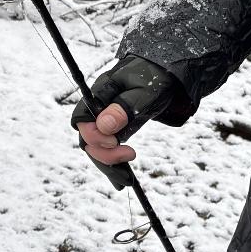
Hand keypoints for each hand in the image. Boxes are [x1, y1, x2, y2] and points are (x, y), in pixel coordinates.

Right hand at [70, 55, 187, 191]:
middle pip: (88, 138)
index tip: (115, 142)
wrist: (168, 71)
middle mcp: (99, 107)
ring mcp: (107, 118)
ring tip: (126, 180)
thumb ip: (124, 107)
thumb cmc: (156, 76)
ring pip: (97, 147)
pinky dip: (114, 162)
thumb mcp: (146, 91)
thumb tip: (103, 126)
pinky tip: (122, 177)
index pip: (82, 120)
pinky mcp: (117, 127)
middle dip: (104, 155)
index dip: (94, 136)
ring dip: (109, 164)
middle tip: (130, 158)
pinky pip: (109, 148)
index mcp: (101, 93)